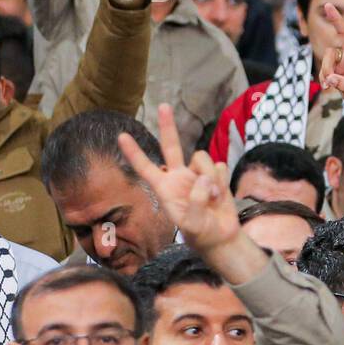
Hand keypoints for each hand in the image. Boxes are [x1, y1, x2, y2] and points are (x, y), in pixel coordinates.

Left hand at [118, 104, 241, 252]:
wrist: (222, 238)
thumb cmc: (200, 234)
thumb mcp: (191, 225)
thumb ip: (195, 202)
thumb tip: (204, 179)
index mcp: (165, 188)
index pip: (145, 167)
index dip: (134, 152)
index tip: (121, 136)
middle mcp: (179, 177)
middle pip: (171, 146)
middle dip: (167, 126)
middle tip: (163, 106)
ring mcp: (198, 175)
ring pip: (203, 159)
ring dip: (211, 178)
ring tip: (214, 200)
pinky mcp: (215, 175)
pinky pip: (220, 167)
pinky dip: (222, 182)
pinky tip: (221, 197)